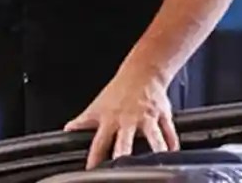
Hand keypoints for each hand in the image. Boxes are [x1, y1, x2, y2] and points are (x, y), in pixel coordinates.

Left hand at [63, 68, 179, 169]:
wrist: (142, 72)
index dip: (95, 158)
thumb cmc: (119, 91)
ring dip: (155, 149)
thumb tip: (68, 130)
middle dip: (123, 154)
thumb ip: (84, 122)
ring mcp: (147, 118)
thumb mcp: (97, 106)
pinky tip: (173, 155)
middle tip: (121, 165)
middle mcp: (128, 120)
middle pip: (125, 141)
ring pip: (153, 137)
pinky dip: (172, 144)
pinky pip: (170, 132)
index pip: (99, 143)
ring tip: (157, 162)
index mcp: (110, 120)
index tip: (92, 170)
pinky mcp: (163, 115)